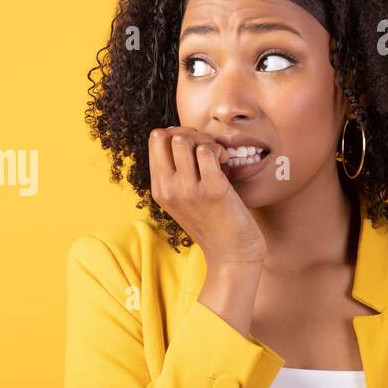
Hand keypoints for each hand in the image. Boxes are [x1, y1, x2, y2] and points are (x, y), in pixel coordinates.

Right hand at [148, 127, 265, 336]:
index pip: (155, 140)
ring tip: (217, 157)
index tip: (194, 149)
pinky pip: (207, 152)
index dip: (176, 134)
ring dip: (205, 141)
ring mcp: (188, 190)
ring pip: (184, 139)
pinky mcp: (212, 190)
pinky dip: (218, 151)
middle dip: (188, 133)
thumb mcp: (185, 199)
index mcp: (159, 189)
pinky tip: (226, 164)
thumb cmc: (214, 223)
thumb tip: (182, 136)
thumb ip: (179, 173)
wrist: (231, 255)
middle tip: (207, 149)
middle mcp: (168, 188)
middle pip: (165, 134)